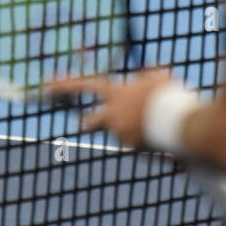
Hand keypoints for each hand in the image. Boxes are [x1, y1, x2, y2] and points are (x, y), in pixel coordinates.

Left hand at [45, 68, 174, 147]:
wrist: (178, 123)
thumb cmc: (168, 95)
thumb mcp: (157, 77)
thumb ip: (146, 75)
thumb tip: (146, 74)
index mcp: (115, 93)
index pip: (84, 85)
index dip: (64, 84)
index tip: (46, 84)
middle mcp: (112, 116)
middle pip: (90, 122)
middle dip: (88, 123)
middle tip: (87, 123)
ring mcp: (120, 135)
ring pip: (120, 133)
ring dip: (132, 130)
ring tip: (154, 123)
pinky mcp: (131, 150)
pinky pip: (135, 144)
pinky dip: (144, 140)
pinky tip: (159, 134)